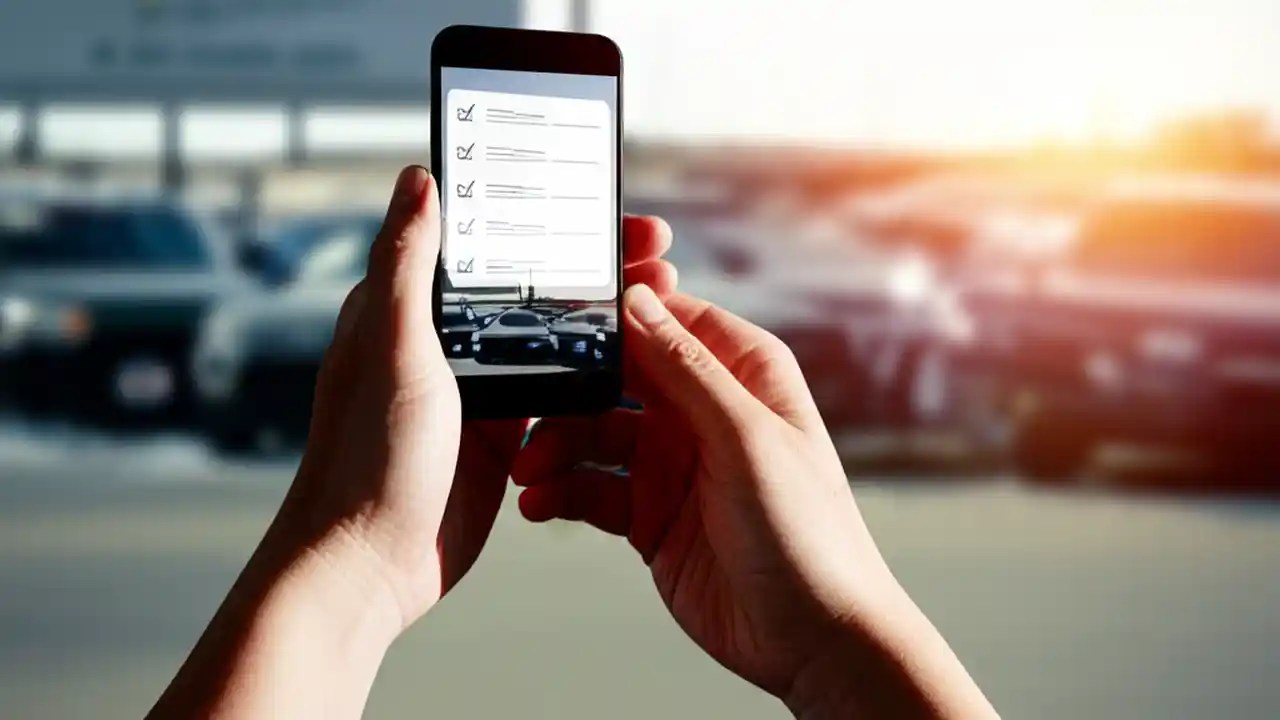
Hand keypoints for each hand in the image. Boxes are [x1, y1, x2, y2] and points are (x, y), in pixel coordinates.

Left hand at [283, 170, 678, 627]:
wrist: (370, 565)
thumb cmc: (366, 458)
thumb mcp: (391, 345)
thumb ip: (407, 263)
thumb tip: (417, 178)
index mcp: (408, 308)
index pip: (488, 242)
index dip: (547, 218)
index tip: (604, 207)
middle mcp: (440, 343)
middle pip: (530, 286)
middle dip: (593, 266)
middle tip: (657, 254)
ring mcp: (472, 391)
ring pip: (549, 338)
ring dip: (600, 319)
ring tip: (659, 302)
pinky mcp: (497, 436)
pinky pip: (554, 395)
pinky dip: (590, 377)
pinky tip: (630, 368)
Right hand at [514, 287, 996, 718]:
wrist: (814, 640)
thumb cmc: (810, 536)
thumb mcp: (746, 438)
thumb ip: (688, 370)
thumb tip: (640, 301)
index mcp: (743, 375)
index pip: (668, 321)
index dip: (615, 317)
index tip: (559, 320)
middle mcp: (705, 413)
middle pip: (618, 377)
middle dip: (569, 391)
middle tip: (528, 410)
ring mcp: (675, 465)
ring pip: (595, 435)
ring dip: (556, 448)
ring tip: (531, 472)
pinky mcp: (650, 515)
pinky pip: (592, 490)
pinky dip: (561, 492)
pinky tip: (541, 503)